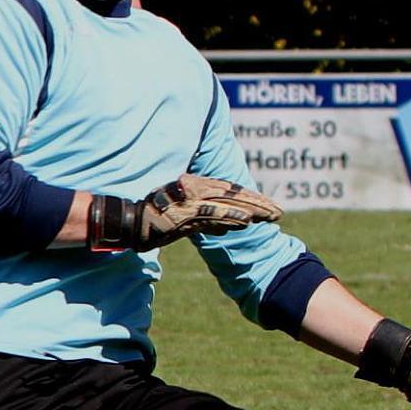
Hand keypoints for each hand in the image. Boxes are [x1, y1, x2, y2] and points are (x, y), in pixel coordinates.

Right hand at [89, 175, 282, 249]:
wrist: (131, 222)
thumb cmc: (154, 215)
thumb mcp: (184, 211)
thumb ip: (208, 216)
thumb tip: (233, 225)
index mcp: (194, 184)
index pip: (230, 189)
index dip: (251, 197)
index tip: (270, 205)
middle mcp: (193, 190)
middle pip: (233, 196)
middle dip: (258, 204)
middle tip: (279, 213)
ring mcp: (189, 202)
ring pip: (226, 205)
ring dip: (250, 211)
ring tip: (270, 217)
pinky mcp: (183, 215)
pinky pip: (211, 216)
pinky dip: (229, 218)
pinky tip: (246, 222)